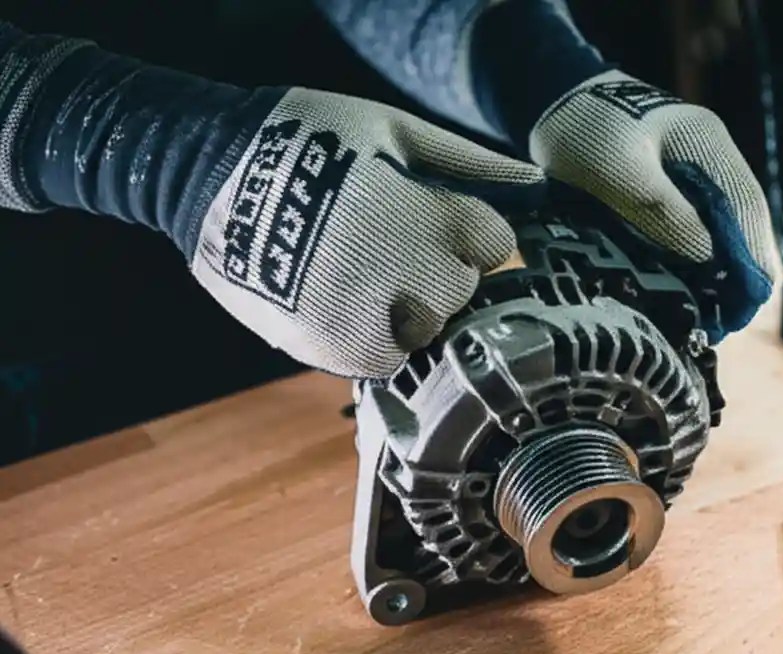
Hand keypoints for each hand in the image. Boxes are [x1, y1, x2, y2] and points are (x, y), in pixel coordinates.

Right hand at [191, 88, 546, 377]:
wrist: (210, 168)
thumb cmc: (309, 137)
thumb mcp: (396, 130)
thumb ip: (471, 165)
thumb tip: (537, 186)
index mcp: (432, 219)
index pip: (494, 244)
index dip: (466, 228)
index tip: (432, 214)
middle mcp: (408, 276)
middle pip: (461, 290)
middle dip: (438, 268)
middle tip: (387, 239)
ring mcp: (368, 318)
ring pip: (425, 330)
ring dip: (408, 307)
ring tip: (362, 269)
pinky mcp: (329, 347)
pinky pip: (383, 360)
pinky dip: (375, 337)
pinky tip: (346, 299)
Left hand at [529, 70, 774, 342]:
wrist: (549, 99)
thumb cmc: (582, 131)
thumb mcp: (617, 171)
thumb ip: (662, 213)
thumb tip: (707, 261)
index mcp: (708, 146)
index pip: (748, 210)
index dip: (751, 261)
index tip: (744, 307)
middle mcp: (711, 161)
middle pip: (741, 227)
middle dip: (736, 277)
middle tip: (721, 326)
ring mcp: (693, 176)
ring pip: (720, 235)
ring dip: (716, 276)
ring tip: (704, 320)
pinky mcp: (671, 192)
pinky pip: (695, 234)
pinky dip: (693, 265)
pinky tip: (683, 295)